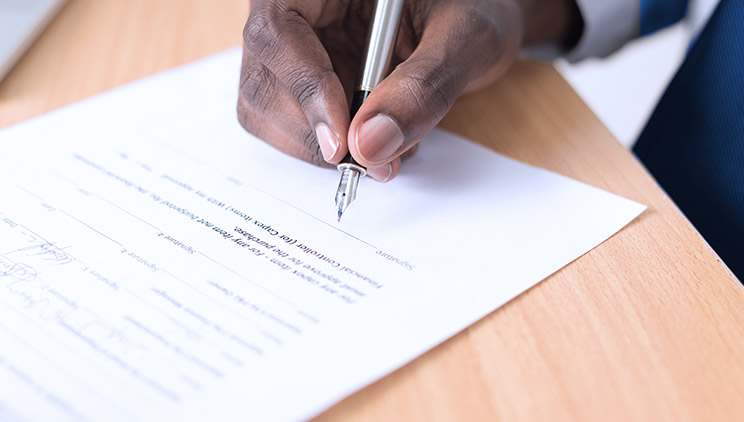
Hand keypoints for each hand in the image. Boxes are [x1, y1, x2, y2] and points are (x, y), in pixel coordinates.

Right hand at [237, 0, 580, 181]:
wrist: (477, 19)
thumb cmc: (475, 8)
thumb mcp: (467, 37)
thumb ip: (424, 86)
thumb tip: (371, 146)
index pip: (280, 30)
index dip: (305, 89)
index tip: (342, 143)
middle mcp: (299, 10)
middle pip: (262, 77)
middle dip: (312, 132)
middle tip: (372, 162)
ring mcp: (296, 49)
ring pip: (266, 108)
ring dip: (317, 147)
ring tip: (384, 150)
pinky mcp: (303, 81)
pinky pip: (290, 124)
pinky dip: (327, 149)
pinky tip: (373, 140)